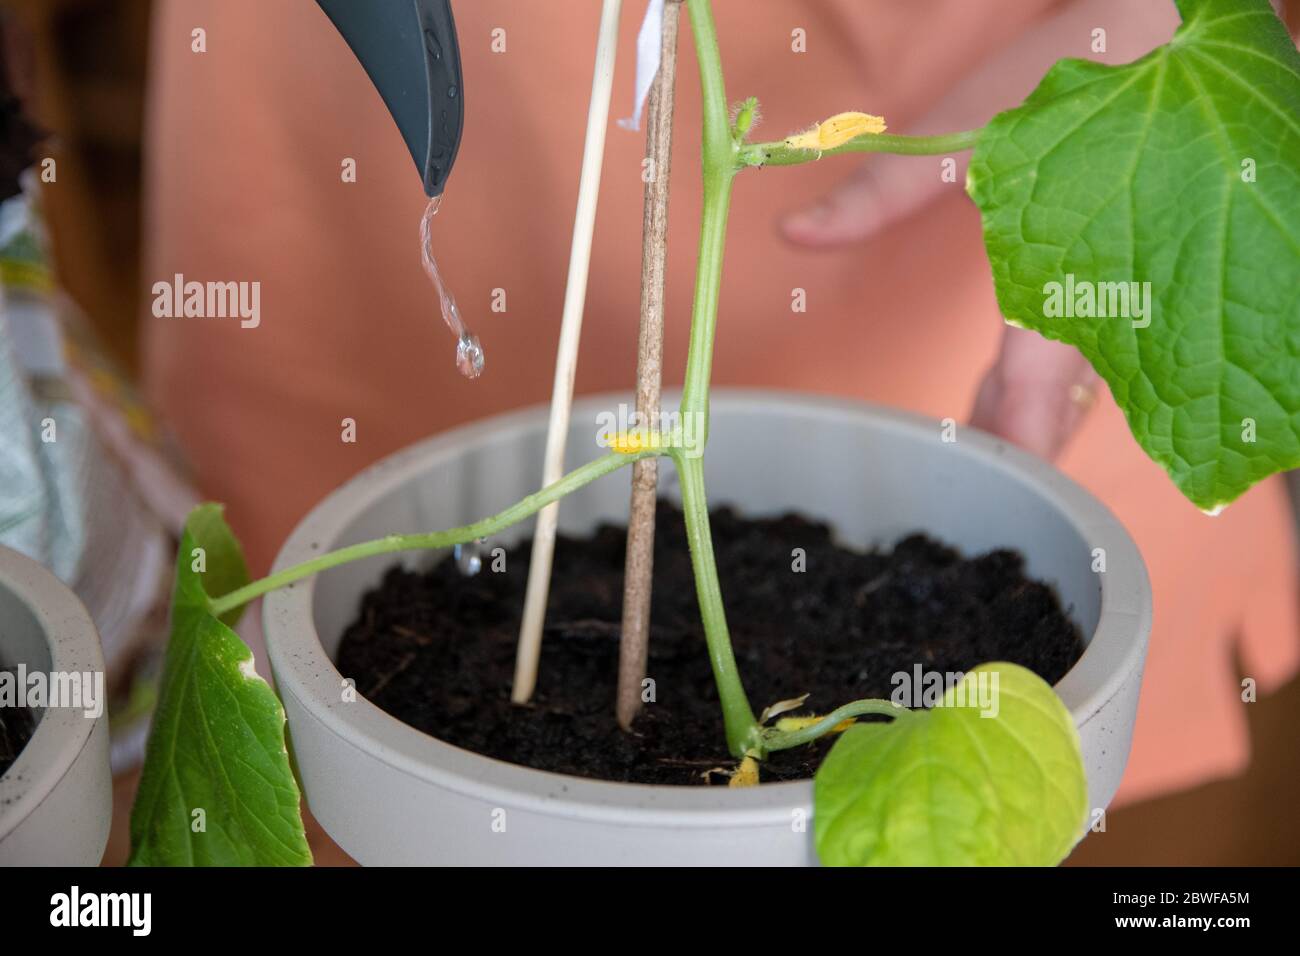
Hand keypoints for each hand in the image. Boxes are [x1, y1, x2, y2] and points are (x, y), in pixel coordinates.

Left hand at [780, 0, 1179, 458]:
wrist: (1168, 33)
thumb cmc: (1070, 74)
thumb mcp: (967, 130)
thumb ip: (880, 193)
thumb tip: (792, 232)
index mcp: (1067, 261)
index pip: (1044, 382)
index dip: (1020, 444)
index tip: (997, 487)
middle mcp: (1110, 290)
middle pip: (1062, 397)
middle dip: (1016, 447)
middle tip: (970, 491)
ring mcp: (1127, 290)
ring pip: (1077, 380)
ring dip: (1029, 421)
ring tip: (980, 460)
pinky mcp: (1128, 280)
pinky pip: (1086, 352)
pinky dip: (1046, 385)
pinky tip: (1010, 408)